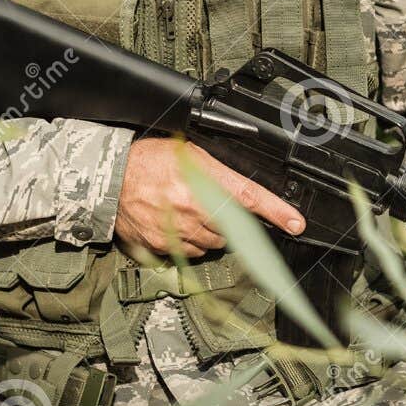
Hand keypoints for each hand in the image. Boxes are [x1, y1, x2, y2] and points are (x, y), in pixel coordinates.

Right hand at [114, 136, 304, 257]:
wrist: (109, 181)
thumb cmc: (150, 161)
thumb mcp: (190, 154)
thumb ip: (219, 172)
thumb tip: (246, 190)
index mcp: (202, 179)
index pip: (249, 197)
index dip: (276, 212)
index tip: (296, 223)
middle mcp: (192, 208)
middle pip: (234, 226)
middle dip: (234, 220)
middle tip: (218, 206)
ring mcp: (178, 231)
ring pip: (215, 242)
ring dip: (213, 231)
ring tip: (193, 210)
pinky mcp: (165, 247)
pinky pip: (193, 251)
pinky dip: (193, 240)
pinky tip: (179, 223)